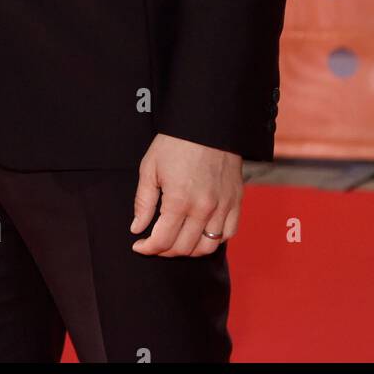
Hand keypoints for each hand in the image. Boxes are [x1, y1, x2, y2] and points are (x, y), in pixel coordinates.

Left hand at [130, 133, 242, 257]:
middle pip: (184, 248)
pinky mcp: (236, 202)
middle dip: (165, 250)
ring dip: (189, 250)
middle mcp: (203, 209)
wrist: (207, 123)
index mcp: (179, 201)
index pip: (162, 241)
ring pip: (207, 247)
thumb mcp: (150, 168)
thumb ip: (143, 202)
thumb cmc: (175, 143)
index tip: (139, 245)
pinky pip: (228, 234)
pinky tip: (200, 232)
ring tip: (177, 241)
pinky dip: (214, 240)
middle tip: (155, 243)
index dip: (147, 248)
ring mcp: (222, 207)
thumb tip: (137, 228)